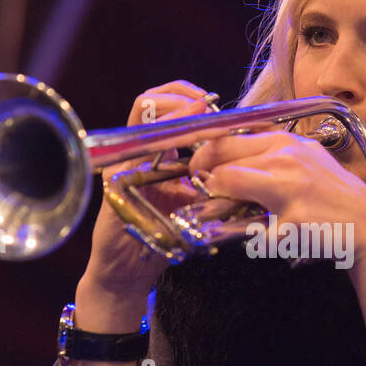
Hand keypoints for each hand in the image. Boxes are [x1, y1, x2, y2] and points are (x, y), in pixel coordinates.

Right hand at [85, 80, 213, 295]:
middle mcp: (139, 150)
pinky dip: (161, 134)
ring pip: (145, 111)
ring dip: (176, 105)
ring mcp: (126, 160)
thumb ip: (209, 181)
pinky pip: (137, 144)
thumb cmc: (160, 238)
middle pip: (155, 99)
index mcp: (157, 153)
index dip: (195, 99)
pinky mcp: (117, 177)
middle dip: (185, 94)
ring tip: (201, 109)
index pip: (171, 109)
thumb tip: (247, 166)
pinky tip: (184, 138)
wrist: (128, 272)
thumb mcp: (192, 203)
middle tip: (210, 103)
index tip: (222, 105)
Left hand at [186, 127, 365, 262]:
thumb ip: (267, 156)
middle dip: (206, 179)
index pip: (227, 137)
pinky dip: (253, 238)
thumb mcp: (304, 161)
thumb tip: (223, 163)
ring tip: (227, 216)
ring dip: (220, 203)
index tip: (199, 171)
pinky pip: (255, 230)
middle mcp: (287, 158)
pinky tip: (265, 238)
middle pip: (223, 160)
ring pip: (231, 186)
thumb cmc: (331, 195)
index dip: (204, 155)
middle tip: (205, 195)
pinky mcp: (294, 220)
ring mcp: (290, 187)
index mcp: (286, 142)